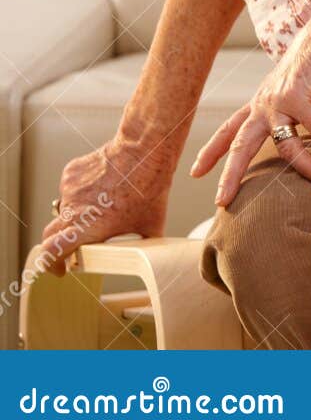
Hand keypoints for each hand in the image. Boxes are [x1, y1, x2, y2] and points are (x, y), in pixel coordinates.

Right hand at [30, 136, 179, 276]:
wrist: (145, 150)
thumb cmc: (150, 187)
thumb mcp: (151, 225)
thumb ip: (144, 244)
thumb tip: (150, 256)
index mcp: (89, 227)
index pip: (53, 251)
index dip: (51, 263)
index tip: (61, 269)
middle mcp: (74, 210)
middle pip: (51, 234)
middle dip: (59, 244)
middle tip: (73, 247)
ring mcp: (70, 191)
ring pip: (65, 209)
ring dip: (77, 214)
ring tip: (104, 205)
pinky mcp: (70, 173)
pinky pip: (71, 190)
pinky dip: (82, 193)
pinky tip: (104, 186)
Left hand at [190, 21, 310, 206]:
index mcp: (263, 103)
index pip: (231, 130)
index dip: (212, 152)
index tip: (196, 172)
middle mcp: (264, 103)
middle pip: (240, 145)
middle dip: (230, 174)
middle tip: (221, 201)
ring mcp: (277, 99)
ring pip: (285, 147)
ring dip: (309, 168)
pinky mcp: (295, 95)